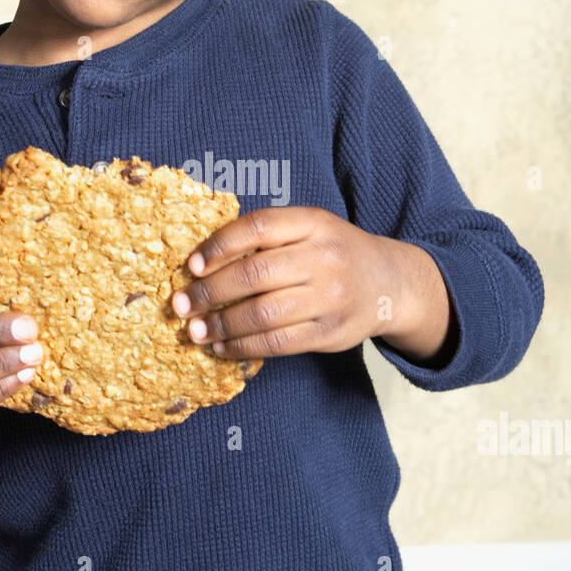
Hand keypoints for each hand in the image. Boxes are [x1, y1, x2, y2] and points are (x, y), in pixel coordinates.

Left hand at [170, 206, 428, 358]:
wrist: (389, 283)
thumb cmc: (334, 252)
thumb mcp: (310, 228)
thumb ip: (268, 237)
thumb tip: (202, 262)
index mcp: (314, 223)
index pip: (259, 227)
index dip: (220, 245)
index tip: (191, 265)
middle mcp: (324, 258)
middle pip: (255, 275)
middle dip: (209, 292)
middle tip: (180, 305)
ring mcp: (330, 297)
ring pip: (263, 314)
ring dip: (221, 325)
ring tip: (195, 331)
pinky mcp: (330, 333)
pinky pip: (278, 343)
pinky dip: (243, 347)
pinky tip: (222, 347)